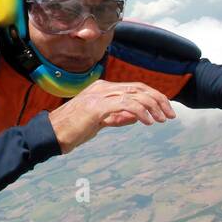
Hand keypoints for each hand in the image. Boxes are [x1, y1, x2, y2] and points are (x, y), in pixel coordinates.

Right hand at [45, 79, 175, 153]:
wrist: (51, 135)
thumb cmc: (72, 130)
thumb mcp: (99, 122)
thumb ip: (116, 117)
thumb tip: (135, 117)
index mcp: (102, 88)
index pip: (135, 87)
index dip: (153, 96)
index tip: (166, 110)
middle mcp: (102, 87)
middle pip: (139, 88)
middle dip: (159, 100)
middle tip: (171, 115)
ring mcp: (98, 95)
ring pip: (135, 95)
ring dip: (153, 107)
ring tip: (161, 120)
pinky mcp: (96, 107)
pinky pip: (126, 105)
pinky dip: (141, 112)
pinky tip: (147, 122)